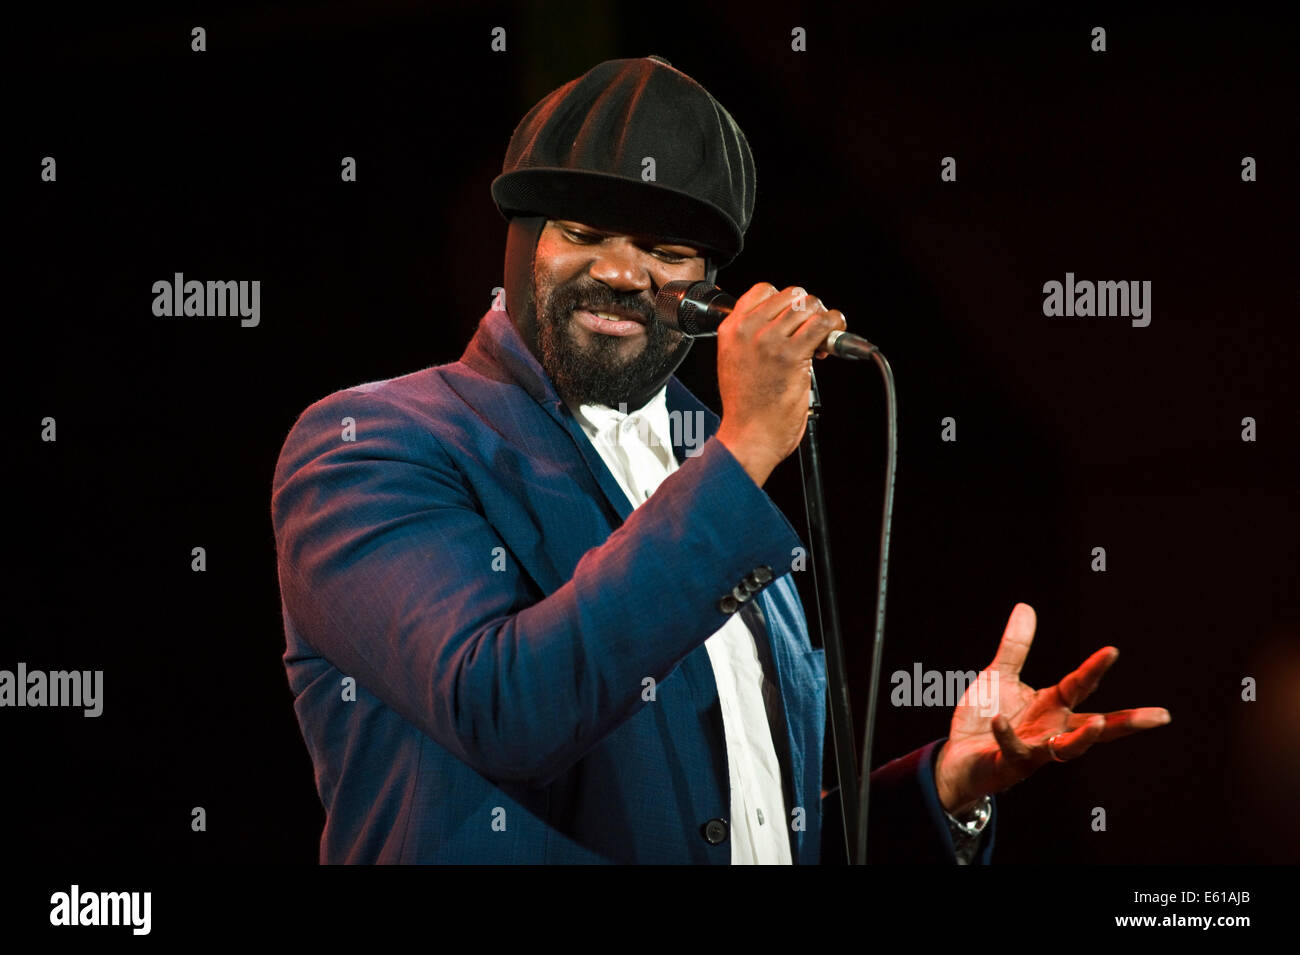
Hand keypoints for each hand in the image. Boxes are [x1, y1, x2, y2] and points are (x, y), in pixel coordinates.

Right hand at [714, 283, 846, 486]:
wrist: (749, 436)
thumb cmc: (746, 407)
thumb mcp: (734, 361)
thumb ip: (750, 338)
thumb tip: (784, 324)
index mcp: (731, 329)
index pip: (764, 290)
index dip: (785, 302)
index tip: (792, 322)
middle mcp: (748, 330)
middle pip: (792, 294)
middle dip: (807, 311)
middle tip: (810, 335)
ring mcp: (770, 341)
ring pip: (809, 306)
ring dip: (822, 320)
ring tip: (819, 343)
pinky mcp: (792, 355)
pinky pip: (823, 324)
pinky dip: (834, 327)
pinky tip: (831, 343)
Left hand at [934, 602, 1171, 814]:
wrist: (957, 755)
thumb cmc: (986, 718)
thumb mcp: (1000, 675)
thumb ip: (1016, 646)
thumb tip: (1025, 607)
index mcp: (1053, 707)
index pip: (1080, 685)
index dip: (1094, 668)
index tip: (1112, 650)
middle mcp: (1051, 730)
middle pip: (1095, 727)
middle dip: (1126, 722)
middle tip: (1159, 716)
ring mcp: (1034, 750)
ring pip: (1066, 750)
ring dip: (1083, 738)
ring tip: (1100, 723)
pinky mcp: (1010, 764)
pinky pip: (1013, 749)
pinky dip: (1008, 735)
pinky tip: (1000, 719)